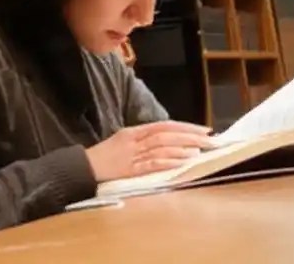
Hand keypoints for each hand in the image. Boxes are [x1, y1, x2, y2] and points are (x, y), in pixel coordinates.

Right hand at [86, 120, 213, 180]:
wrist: (83, 167)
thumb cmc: (103, 157)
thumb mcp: (122, 142)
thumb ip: (142, 141)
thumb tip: (168, 143)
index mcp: (133, 132)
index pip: (163, 125)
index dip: (185, 127)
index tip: (204, 130)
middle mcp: (134, 140)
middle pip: (166, 134)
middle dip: (190, 136)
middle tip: (210, 139)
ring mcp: (132, 154)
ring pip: (162, 147)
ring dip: (183, 148)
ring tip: (200, 150)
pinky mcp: (130, 169)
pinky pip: (153, 164)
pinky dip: (169, 162)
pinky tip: (182, 163)